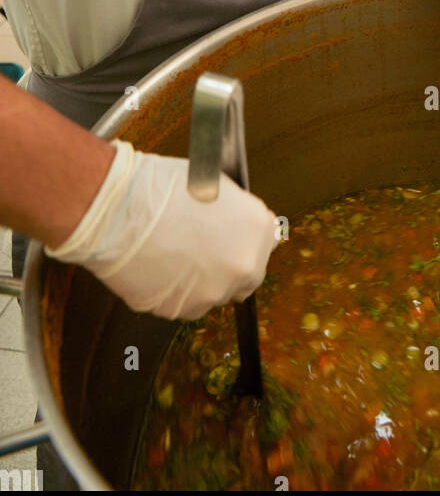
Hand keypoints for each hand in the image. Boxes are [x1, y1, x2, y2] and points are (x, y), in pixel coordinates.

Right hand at [46, 141, 277, 318]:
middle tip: (202, 251)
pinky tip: (159, 267)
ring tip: (173, 254)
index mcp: (257, 227)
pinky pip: (186, 303)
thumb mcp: (214, 185)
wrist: (118, 212)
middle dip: (228, 265)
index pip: (264, 241)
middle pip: (246, 274)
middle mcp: (244, 265)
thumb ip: (234, 212)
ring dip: (201, 280)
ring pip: (214, 291)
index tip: (230, 237)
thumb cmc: (159, 188)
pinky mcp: (183, 310)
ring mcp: (214, 292)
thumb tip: (234, 223)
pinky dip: (176, 291)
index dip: (243, 238)